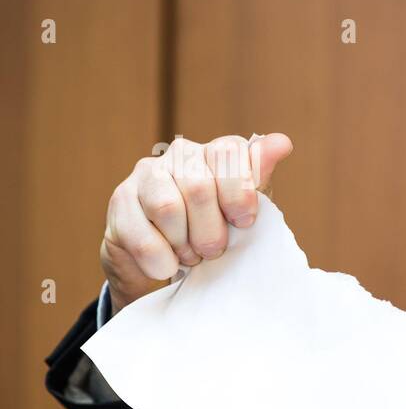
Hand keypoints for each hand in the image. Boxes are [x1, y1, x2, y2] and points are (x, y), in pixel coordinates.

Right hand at [100, 133, 293, 313]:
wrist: (165, 261)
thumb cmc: (214, 230)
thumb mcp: (244, 210)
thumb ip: (258, 179)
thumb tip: (281, 143)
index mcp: (215, 153)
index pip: (228, 152)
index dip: (239, 191)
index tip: (244, 222)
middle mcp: (180, 155)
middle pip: (198, 186)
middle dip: (211, 231)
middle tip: (214, 251)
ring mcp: (146, 174)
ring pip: (167, 209)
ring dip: (184, 245)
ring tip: (190, 256)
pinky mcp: (120, 200)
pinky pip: (142, 236)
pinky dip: (161, 260)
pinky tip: (168, 264)